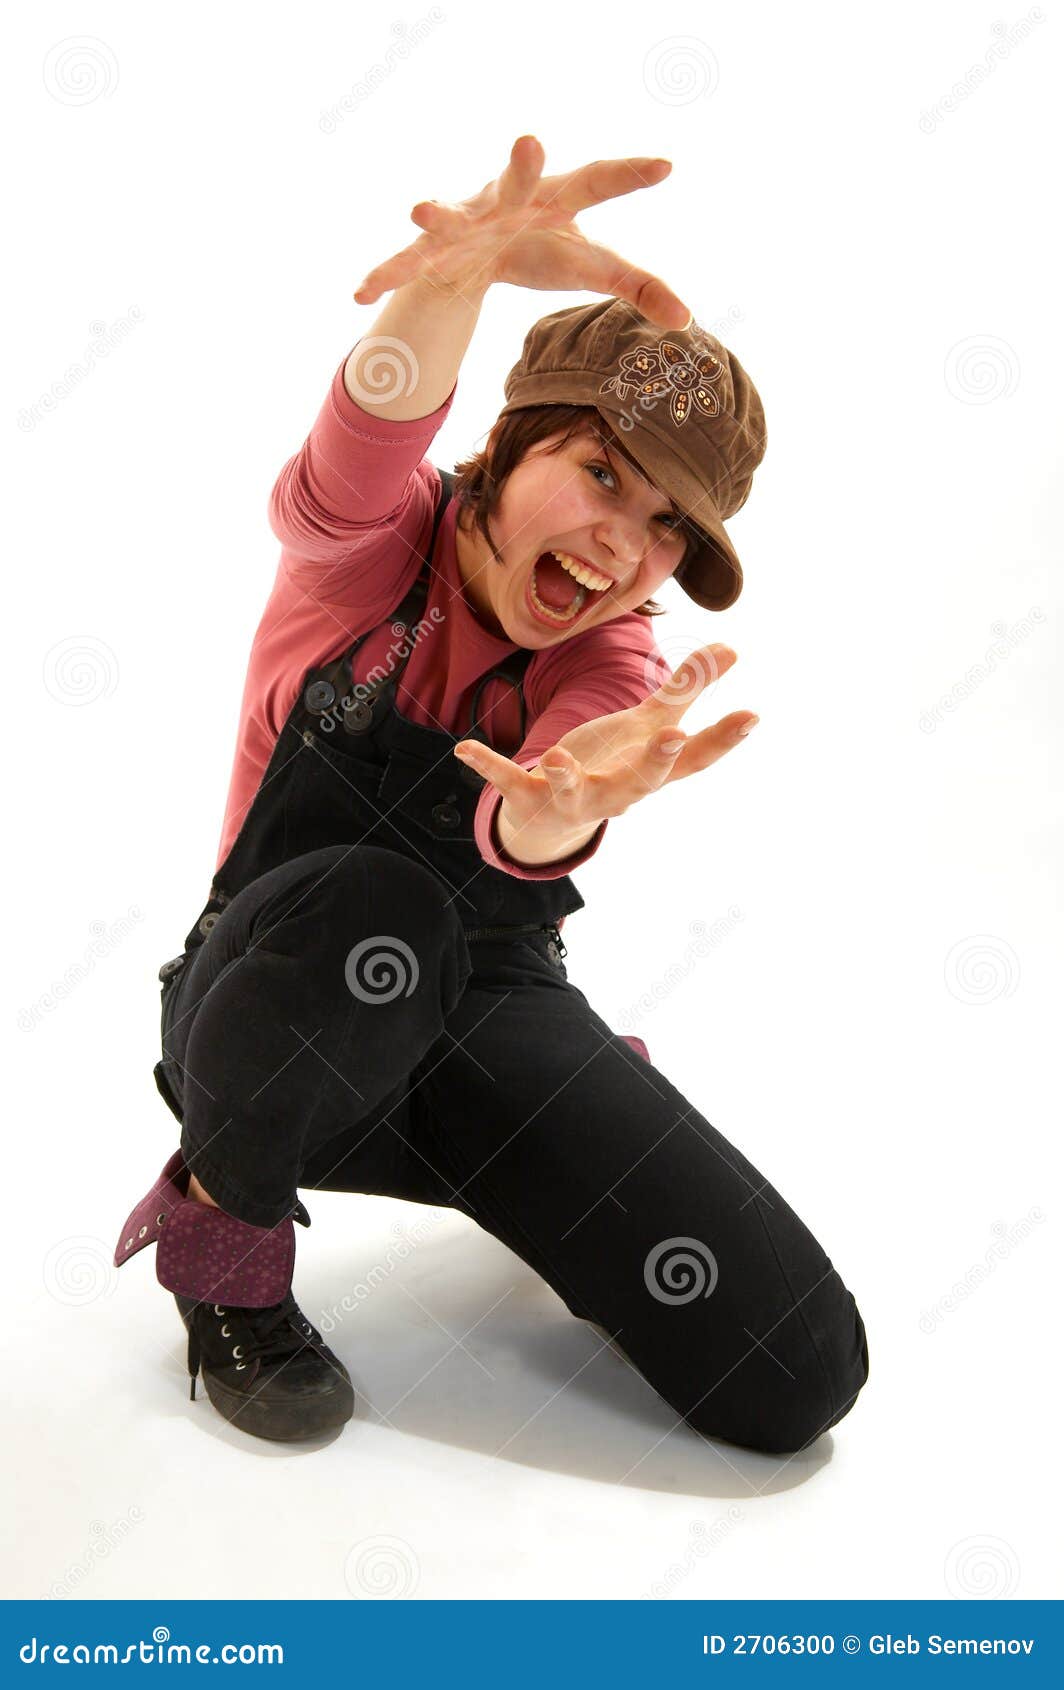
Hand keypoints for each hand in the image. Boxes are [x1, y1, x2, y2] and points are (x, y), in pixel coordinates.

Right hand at [353, 134, 691, 330]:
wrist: (480, 245)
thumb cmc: (542, 245)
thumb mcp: (592, 267)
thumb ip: (639, 286)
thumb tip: (688, 319)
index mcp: (556, 195)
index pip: (600, 182)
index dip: (629, 175)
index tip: (664, 167)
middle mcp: (509, 198)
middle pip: (519, 178)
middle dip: (521, 163)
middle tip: (530, 139)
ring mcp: (466, 222)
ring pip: (451, 216)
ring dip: (436, 213)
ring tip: (417, 209)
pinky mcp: (432, 252)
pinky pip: (406, 265)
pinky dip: (384, 277)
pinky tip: (358, 295)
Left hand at [453, 644, 757, 861]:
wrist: (555, 819)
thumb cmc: (612, 764)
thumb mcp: (648, 725)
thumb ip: (687, 688)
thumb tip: (731, 647)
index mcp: (649, 770)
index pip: (694, 759)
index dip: (723, 739)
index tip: (751, 715)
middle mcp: (617, 789)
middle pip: (643, 780)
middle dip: (656, 760)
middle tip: (670, 736)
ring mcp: (574, 797)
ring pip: (576, 790)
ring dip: (569, 774)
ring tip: (560, 754)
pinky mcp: (531, 796)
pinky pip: (509, 781)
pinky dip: (489, 766)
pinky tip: (465, 748)